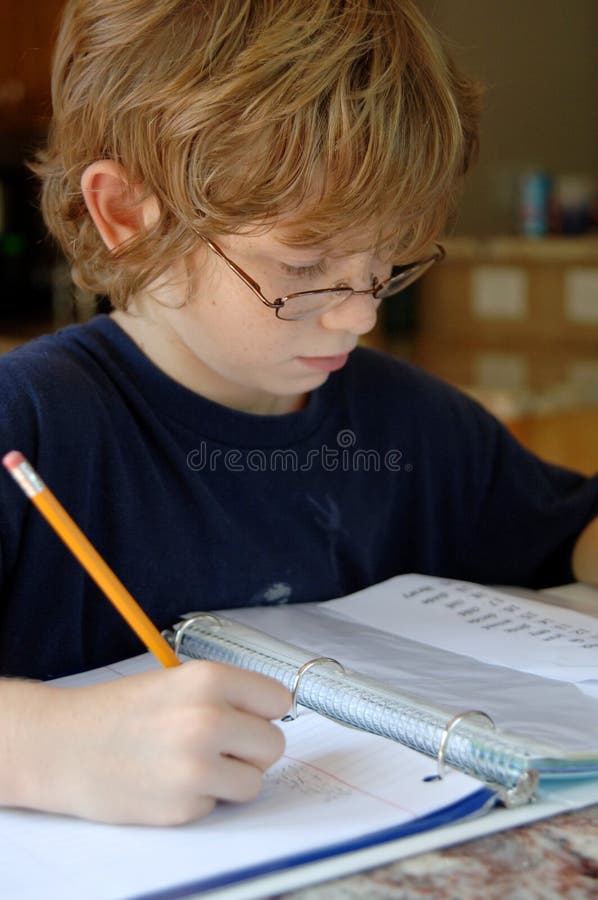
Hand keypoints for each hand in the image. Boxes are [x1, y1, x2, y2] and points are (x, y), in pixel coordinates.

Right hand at [0, 661, 289, 824]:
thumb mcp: (177, 683)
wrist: (62, 746)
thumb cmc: (119, 712)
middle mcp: (208, 719)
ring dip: (232, 779)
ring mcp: (196, 765)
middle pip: (274, 744)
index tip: (250, 719)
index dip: (264, 713)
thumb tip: (272, 715)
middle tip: (219, 747)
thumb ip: (225, 696)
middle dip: (252, 750)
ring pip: (255, 781)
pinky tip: (168, 782)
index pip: (279, 700)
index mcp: (209, 679)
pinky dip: (200, 799)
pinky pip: (219, 804)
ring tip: (194, 765)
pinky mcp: (183, 805)